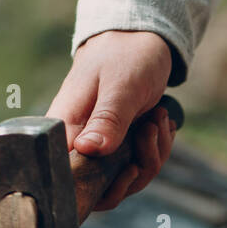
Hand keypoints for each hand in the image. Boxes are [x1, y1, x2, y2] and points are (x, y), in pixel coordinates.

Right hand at [46, 30, 176, 212]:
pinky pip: (139, 165)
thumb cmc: (126, 56)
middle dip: (138, 168)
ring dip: (153, 153)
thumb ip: (106, 120)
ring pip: (127, 178)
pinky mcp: (119, 145)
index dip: (98, 189)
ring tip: (157, 118)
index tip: (129, 168)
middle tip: (149, 130)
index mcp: (66, 128)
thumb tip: (88, 151)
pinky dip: (157, 148)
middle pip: (103, 188)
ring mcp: (101, 146)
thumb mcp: (121, 87)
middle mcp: (79, 143)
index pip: (68, 179)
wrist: (142, 38)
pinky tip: (160, 122)